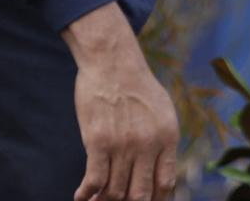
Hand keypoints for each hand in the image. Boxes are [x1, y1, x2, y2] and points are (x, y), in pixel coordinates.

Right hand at [62, 3, 178, 200]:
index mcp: (167, 137)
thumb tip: (161, 173)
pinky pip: (94, 181)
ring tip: (99, 200)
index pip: (165, 184)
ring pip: (115, 192)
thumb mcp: (162, 111)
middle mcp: (148, 144)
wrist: (113, 62)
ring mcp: (123, 145)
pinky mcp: (98, 142)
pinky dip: (87, 194)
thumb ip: (163, 141)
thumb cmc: (137, 86)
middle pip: (140, 195)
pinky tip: (82, 197)